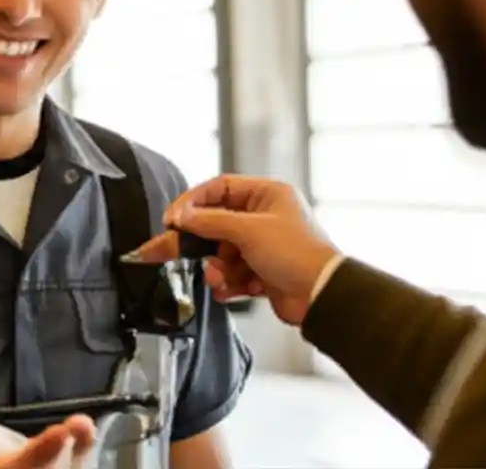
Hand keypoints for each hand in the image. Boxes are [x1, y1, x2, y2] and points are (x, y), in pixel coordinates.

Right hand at [130, 175, 338, 325]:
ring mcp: (262, 246)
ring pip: (221, 253)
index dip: (192, 202)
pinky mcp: (261, 271)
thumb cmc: (298, 254)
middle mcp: (264, 217)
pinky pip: (232, 273)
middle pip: (215, 224)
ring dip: (216, 268)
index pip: (219, 188)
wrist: (322, 296)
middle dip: (196, 241)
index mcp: (266, 195)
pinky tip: (229, 290)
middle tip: (162, 249)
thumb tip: (182, 215)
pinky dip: (227, 283)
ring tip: (220, 278)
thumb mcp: (249, 230)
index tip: (173, 218)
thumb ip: (211, 221)